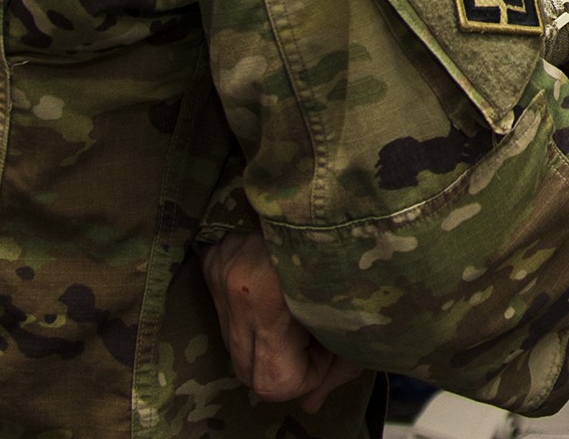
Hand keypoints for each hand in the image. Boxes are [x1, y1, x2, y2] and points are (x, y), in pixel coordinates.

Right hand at [201, 232, 369, 412]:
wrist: (316, 166)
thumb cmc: (347, 231)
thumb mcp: (354, 297)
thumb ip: (339, 359)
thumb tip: (313, 403)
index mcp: (266, 293)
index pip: (274, 381)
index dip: (310, 377)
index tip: (332, 349)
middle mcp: (233, 286)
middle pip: (250, 373)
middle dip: (290, 366)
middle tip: (320, 333)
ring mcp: (218, 272)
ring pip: (237, 350)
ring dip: (273, 346)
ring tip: (302, 313)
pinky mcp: (213, 261)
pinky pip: (230, 317)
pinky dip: (257, 321)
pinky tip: (282, 298)